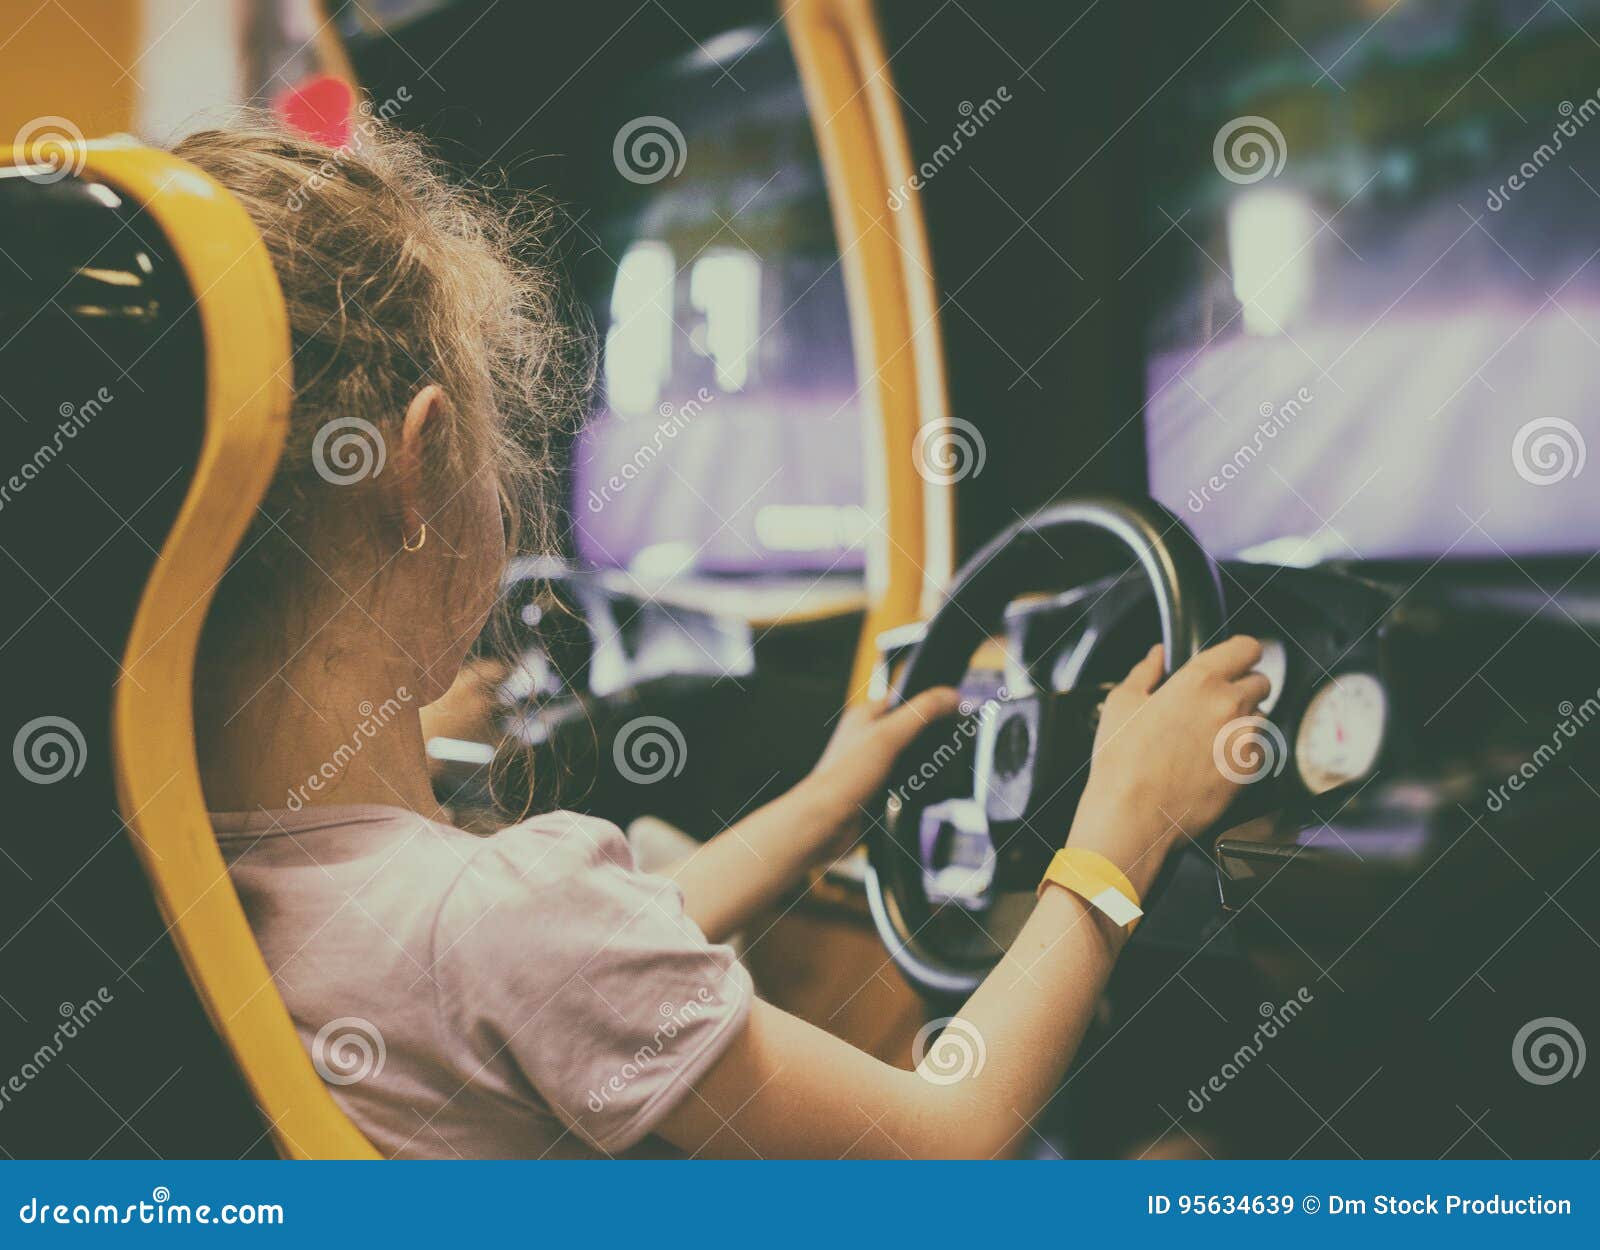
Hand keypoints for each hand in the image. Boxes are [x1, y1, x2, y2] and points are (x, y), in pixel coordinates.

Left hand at [798, 687, 963, 857]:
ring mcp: (873, 765)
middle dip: (930, 742)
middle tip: (942, 749)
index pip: (905, 699)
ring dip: (923, 769)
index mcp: (865, 717)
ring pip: (912, 760)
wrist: (825, 825)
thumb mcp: (888, 736)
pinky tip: (916, 794)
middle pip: (913, 731)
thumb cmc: (841, 780)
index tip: (953, 711)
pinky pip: (906, 785)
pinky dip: (916, 790)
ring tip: (926, 774)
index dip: (929, 704)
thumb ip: (921, 713)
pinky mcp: (878, 790)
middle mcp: (868, 739)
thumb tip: (951, 696)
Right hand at [1069, 636, 1270, 891]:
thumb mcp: (1121, 703)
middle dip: (1242, 689)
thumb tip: (1157, 656)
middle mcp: (1229, 705)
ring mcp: (1244, 739)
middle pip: (1260, 683)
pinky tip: (1214, 762)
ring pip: (1261, 718)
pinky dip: (1244, 754)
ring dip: (1243, 722)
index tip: (1235, 662)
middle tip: (1215, 706)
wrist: (1133, 814)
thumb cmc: (1122, 761)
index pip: (1247, 648)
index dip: (1241, 653)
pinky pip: (1259, 752)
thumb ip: (1145, 671)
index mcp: (1199, 680)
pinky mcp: (1249, 771)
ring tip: (1210, 739)